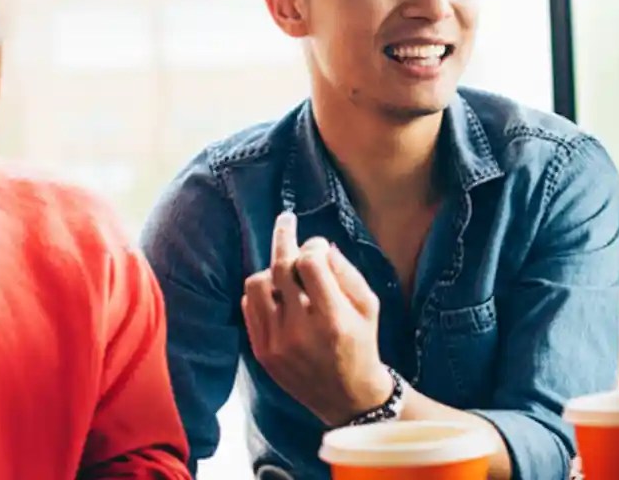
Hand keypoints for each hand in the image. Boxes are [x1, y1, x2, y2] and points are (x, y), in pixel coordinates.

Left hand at [242, 212, 392, 425]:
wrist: (348, 397)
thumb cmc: (363, 344)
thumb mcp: (369, 306)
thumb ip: (346, 271)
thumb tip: (320, 244)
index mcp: (333, 318)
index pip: (311, 263)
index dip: (313, 245)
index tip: (319, 244)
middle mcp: (301, 330)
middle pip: (281, 267)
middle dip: (284, 237)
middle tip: (286, 220)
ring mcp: (277, 343)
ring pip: (258, 283)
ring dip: (272, 270)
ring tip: (287, 273)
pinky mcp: (262, 353)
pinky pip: (250, 306)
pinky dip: (262, 293)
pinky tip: (277, 295)